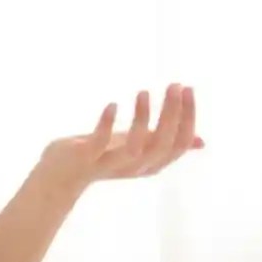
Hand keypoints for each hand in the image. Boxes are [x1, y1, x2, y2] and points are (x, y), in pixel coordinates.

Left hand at [34, 83, 203, 195]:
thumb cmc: (102, 158)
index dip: (187, 117)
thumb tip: (202, 142)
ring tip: (143, 92)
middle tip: (174, 85)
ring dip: (142, 119)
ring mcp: (111, 163)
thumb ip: (166, 142)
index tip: (187, 89)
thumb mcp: (139, 148)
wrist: (60, 175)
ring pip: (135, 147)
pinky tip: (112, 104)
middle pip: (163, 145)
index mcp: (150, 163)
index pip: (179, 144)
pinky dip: (106, 124)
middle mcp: (135, 166)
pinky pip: (100, 144)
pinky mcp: (87, 159)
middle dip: (172, 114)